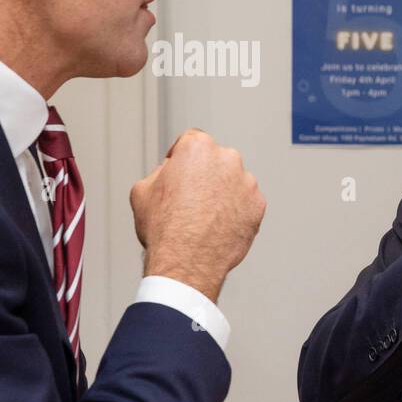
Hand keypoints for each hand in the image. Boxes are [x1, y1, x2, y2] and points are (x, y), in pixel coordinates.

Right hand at [130, 129, 265, 302]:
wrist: (188, 260)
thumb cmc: (165, 227)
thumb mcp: (143, 190)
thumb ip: (161, 172)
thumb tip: (171, 172)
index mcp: (198, 147)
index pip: (192, 141)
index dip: (182, 156)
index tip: (180, 169)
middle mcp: (228, 159)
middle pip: (216, 161)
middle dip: (205, 175)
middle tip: (191, 198)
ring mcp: (247, 182)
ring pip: (233, 182)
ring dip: (223, 193)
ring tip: (205, 217)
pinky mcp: (259, 205)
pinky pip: (246, 203)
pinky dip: (236, 211)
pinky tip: (219, 225)